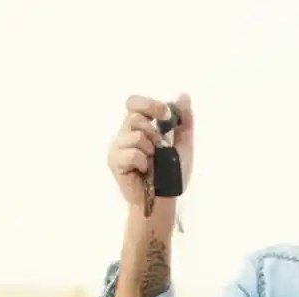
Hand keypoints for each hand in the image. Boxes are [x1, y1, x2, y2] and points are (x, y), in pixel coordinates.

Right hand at [107, 93, 194, 207]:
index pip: (134, 102)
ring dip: (150, 150)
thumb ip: (184, 120)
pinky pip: (132, 153)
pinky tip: (143, 171)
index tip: (165, 115)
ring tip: (151, 163)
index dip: (149, 105)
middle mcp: (124, 133)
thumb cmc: (171, 172)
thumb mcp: (184, 143)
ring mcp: (117, 147)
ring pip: (136, 136)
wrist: (164, 197)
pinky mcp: (114, 161)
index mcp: (139, 125)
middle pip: (135, 117)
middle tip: (158, 150)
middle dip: (154, 133)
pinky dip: (144, 163)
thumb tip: (184, 95)